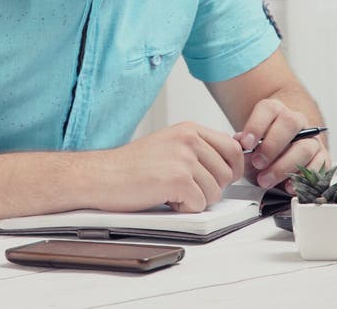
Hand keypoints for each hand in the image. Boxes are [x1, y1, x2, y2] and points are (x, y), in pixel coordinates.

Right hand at [94, 122, 243, 213]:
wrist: (103, 174)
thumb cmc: (131, 165)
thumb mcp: (169, 145)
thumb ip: (198, 148)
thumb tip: (231, 160)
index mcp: (189, 129)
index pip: (234, 147)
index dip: (233, 168)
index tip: (222, 178)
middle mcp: (189, 139)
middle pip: (228, 173)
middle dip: (211, 187)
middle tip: (186, 187)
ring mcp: (185, 157)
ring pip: (215, 192)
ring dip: (195, 199)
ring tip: (170, 190)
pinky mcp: (178, 178)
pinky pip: (199, 204)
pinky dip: (184, 208)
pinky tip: (165, 197)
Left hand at [234, 99, 330, 191]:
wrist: (286, 149)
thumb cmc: (264, 146)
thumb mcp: (251, 142)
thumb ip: (244, 144)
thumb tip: (239, 147)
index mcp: (276, 110)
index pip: (268, 109)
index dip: (256, 126)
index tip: (245, 143)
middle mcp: (296, 121)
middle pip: (289, 124)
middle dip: (271, 146)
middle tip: (257, 163)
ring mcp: (311, 138)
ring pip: (304, 147)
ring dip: (284, 166)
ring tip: (266, 180)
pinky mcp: (322, 157)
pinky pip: (318, 167)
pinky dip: (302, 179)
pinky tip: (288, 186)